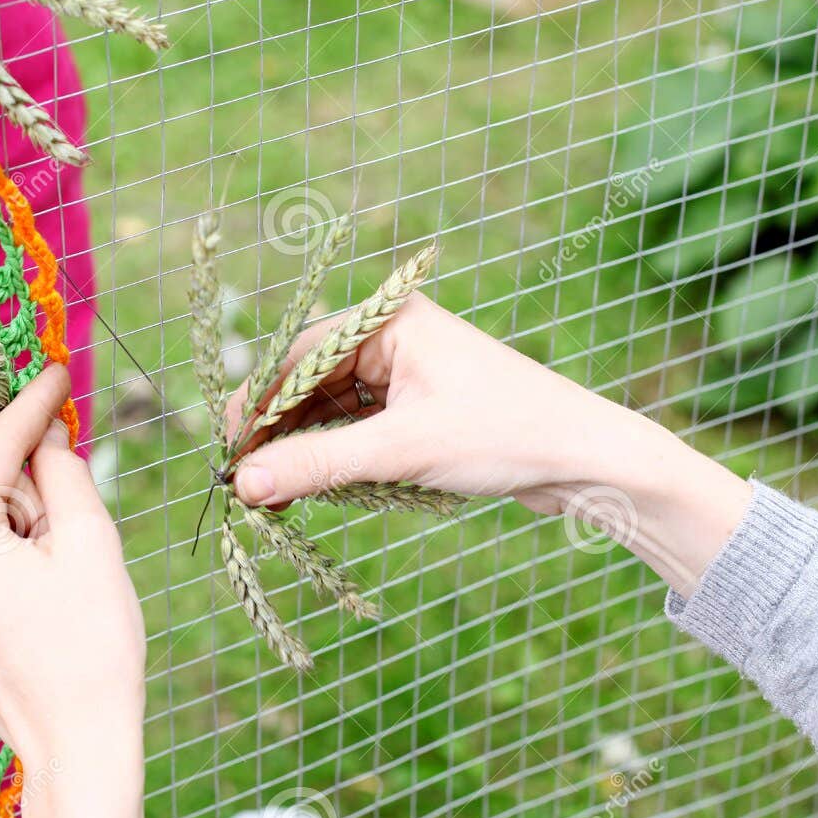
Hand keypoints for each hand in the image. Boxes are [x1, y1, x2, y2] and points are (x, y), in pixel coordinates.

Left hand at [0, 364, 146, 817]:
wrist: (77, 745)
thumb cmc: (93, 646)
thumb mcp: (90, 542)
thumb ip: (63, 471)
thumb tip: (47, 437)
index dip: (33, 406)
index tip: (58, 370)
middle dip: (35, 498)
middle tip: (79, 546)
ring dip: (23, 537)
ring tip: (61, 590)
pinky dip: (5, 569)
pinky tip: (39, 610)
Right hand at [226, 293, 751, 594]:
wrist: (588, 458)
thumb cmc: (504, 435)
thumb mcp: (401, 451)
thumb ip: (318, 465)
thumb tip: (242, 484)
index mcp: (388, 320)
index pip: (296, 356)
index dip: (255, 406)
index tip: (229, 455)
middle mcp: (391, 337)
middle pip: (307, 383)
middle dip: (277, 434)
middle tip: (247, 486)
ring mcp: (405, 372)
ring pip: (328, 410)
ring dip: (303, 451)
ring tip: (277, 497)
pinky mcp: (417, 407)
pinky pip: (356, 428)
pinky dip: (335, 458)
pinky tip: (316, 490)